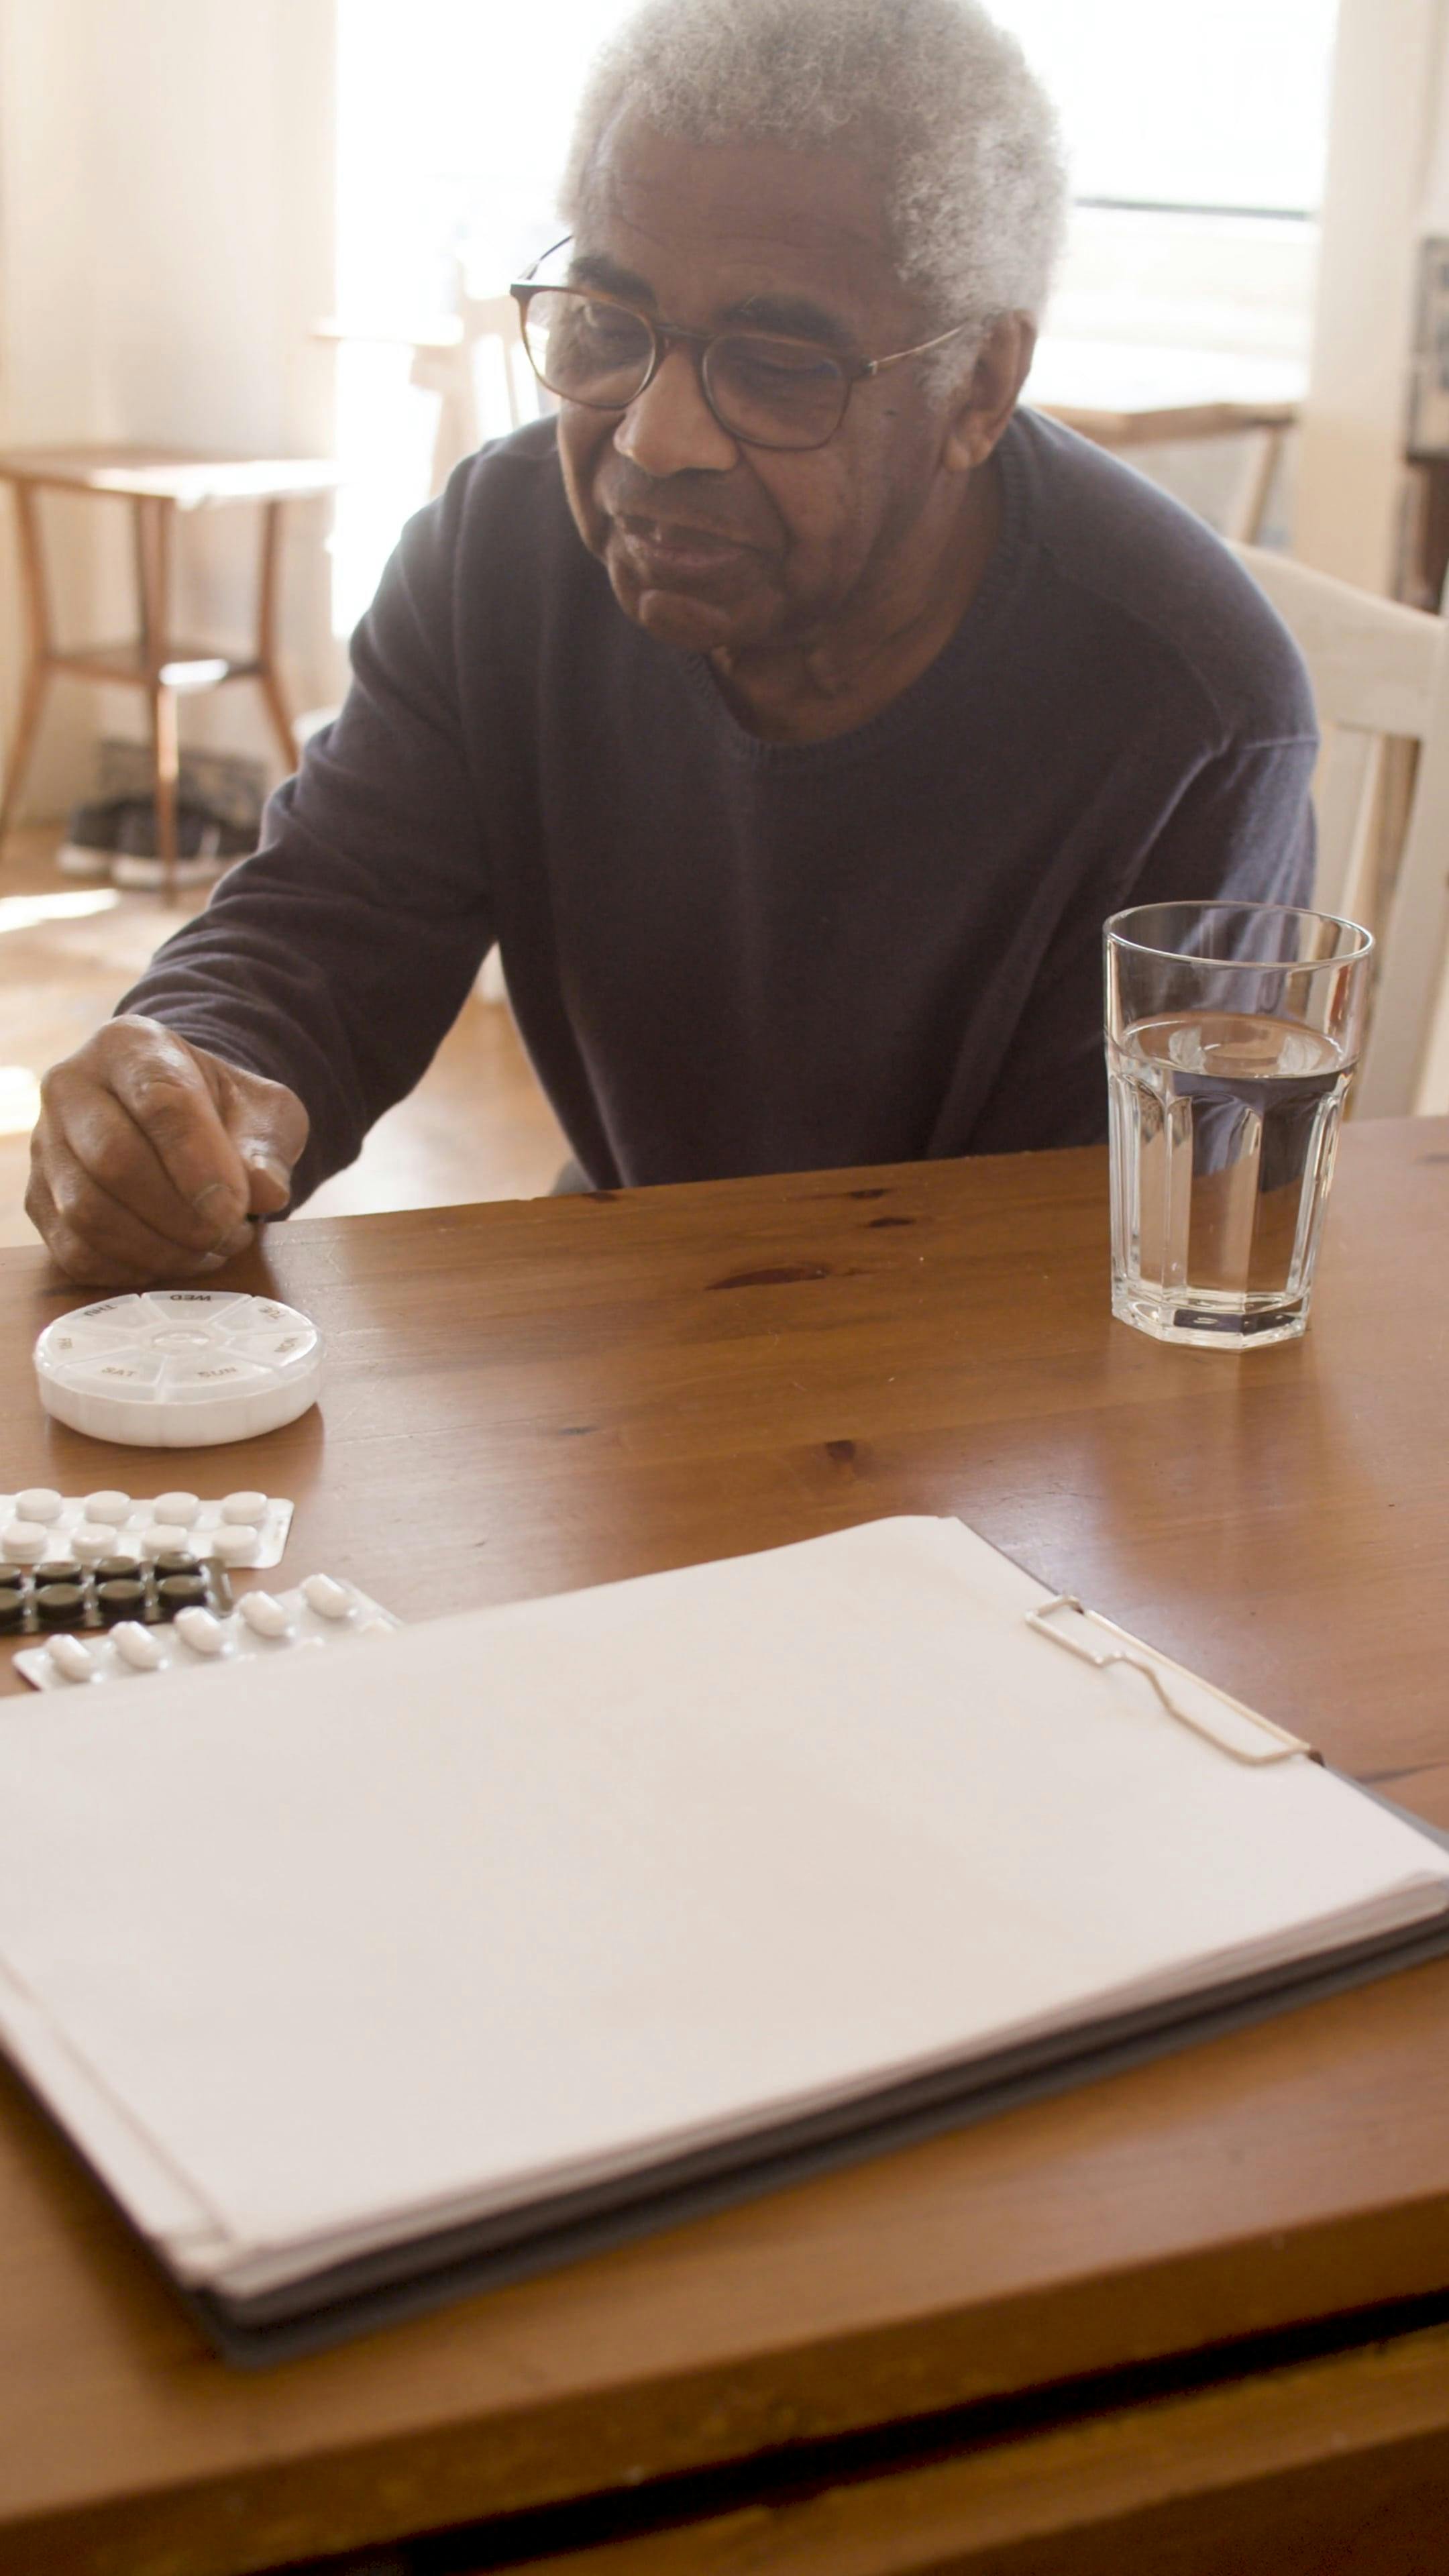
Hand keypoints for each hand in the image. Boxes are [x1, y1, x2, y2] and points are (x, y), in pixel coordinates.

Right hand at [26, 1017, 309, 1286]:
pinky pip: (74, 1250)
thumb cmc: (223, 1112)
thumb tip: (265, 1192)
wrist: (179, 1120)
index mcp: (130, 1046)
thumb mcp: (265, 1113)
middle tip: (228, 1236)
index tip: (235, 1209)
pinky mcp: (38, 1199)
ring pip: (87, 1211)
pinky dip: (130, 1270)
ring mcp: (46, 1145)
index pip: (159, 1100)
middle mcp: (72, 1087)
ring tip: (210, 1250)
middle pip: (113, 1159)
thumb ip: (268, 1147)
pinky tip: (174, 1261)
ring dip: (158, 1248)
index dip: (199, 1162)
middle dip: (180, 1214)